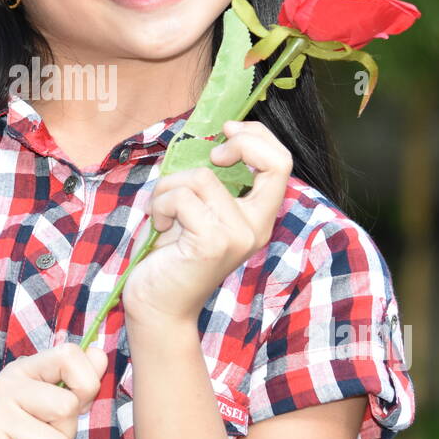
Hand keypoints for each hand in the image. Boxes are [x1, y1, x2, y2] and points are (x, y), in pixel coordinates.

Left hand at [121, 120, 292, 326]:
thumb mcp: (194, 208)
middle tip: (211, 156)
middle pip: (275, 162)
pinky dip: (160, 204)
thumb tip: (202, 139)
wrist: (157, 305)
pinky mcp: (214, 243)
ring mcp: (239, 236)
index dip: (258, 136)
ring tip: (161, 210)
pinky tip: (158, 225)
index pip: (281, 164)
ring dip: (169, 186)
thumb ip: (206, 180)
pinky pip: (182, 197)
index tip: (226, 133)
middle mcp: (256, 227)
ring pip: (203, 177)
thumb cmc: (170, 255)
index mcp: (257, 217)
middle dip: (241, 142)